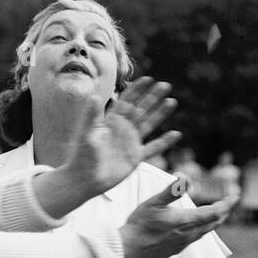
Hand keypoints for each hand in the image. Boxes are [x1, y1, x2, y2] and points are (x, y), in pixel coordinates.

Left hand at [62, 78, 180, 196]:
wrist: (84, 179)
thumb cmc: (82, 156)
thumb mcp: (87, 133)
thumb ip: (91, 115)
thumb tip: (93, 95)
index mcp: (111, 121)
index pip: (126, 101)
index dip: (136, 90)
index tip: (148, 78)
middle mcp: (122, 129)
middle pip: (141, 109)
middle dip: (152, 97)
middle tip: (165, 85)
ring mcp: (130, 142)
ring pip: (149, 124)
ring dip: (160, 113)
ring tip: (172, 101)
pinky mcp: (135, 157)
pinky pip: (153, 147)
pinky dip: (165, 141)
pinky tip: (176, 133)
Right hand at [119, 183, 238, 257]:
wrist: (128, 250)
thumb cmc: (139, 225)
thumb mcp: (153, 203)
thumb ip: (172, 190)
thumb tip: (185, 176)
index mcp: (186, 221)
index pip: (215, 212)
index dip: (227, 203)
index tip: (236, 195)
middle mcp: (188, 234)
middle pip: (214, 223)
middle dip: (224, 211)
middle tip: (229, 202)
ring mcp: (183, 244)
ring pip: (206, 232)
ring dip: (214, 221)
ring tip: (217, 214)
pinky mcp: (176, 249)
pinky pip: (196, 238)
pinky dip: (203, 229)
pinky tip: (196, 228)